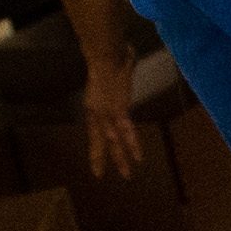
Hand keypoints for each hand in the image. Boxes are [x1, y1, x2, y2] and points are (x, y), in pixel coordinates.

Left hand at [81, 55, 146, 180]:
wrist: (105, 56)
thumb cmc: (108, 57)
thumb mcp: (110, 70)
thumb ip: (119, 69)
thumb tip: (128, 55)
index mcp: (94, 106)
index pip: (95, 131)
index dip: (96, 146)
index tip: (97, 160)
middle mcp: (97, 113)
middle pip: (99, 140)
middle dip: (100, 158)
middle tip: (99, 176)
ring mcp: (106, 113)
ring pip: (112, 140)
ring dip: (120, 158)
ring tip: (126, 174)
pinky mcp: (117, 110)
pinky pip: (126, 130)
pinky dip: (132, 143)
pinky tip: (137, 156)